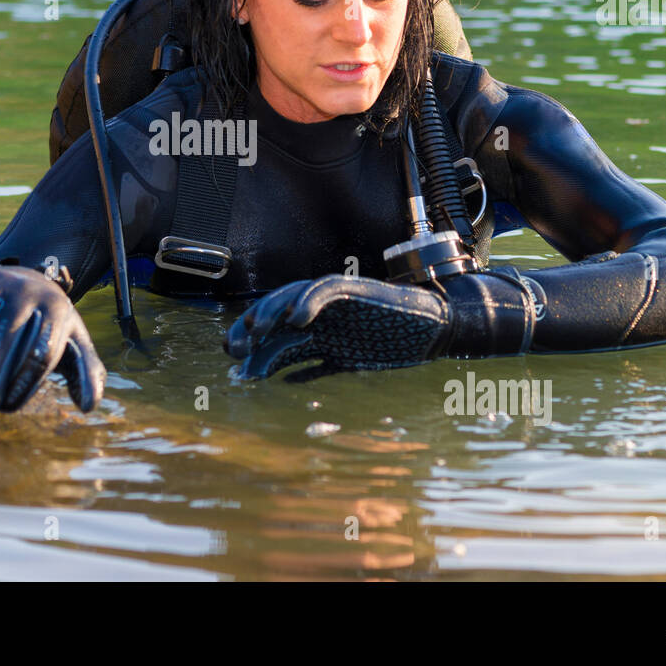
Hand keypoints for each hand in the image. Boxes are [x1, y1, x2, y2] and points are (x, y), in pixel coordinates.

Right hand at [0, 265, 104, 418]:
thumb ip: (87, 375)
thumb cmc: (48, 326)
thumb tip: (88, 406)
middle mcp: (24, 291)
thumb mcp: (74, 345)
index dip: (21, 387)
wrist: (24, 283)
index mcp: (56, 308)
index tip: (6, 409)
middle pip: (0, 346)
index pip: (39, 354)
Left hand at [224, 274, 450, 379]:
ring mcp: (337, 300)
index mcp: (316, 323)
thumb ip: (315, 363)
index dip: (250, 338)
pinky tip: (296, 318)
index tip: (231, 355)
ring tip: (256, 328)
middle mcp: (321, 308)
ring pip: (295, 295)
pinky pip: (328, 289)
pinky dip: (310, 300)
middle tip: (236, 345)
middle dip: (254, 326)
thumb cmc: (392, 341)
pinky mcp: (357, 290)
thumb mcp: (345, 359)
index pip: (274, 327)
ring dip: (273, 310)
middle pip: (277, 309)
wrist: (435, 327)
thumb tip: (284, 376)